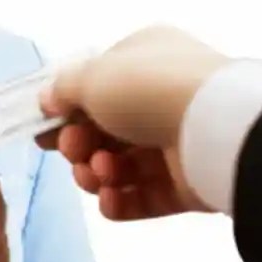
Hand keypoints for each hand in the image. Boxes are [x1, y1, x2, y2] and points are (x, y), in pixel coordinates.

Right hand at [36, 26, 229, 220]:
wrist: (216, 128)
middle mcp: (161, 98)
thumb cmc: (149, 89)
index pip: (98, 87)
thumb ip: (63, 89)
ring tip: (100, 173)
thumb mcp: (93, 76)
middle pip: (105, 130)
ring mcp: (176, 143)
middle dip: (81, 146)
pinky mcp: (188, 184)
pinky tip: (109, 200)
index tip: (45, 133)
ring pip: (121, 166)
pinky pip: (144, 196)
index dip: (67, 112)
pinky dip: (121, 201)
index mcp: (144, 60)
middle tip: (75, 151)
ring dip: (98, 173)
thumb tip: (48, 100)